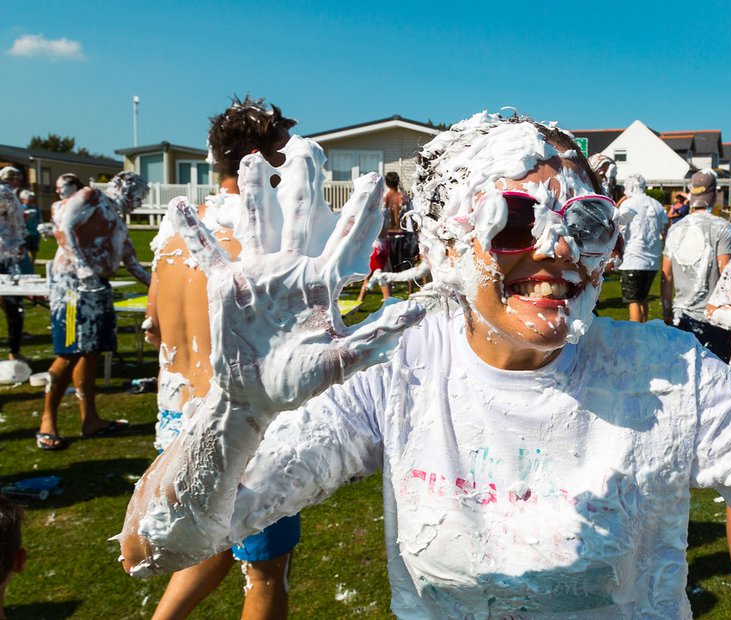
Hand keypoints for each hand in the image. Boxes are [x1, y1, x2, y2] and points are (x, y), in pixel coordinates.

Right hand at [171, 136, 424, 415]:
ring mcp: (259, 275)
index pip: (346, 238)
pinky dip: (194, 231)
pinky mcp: (228, 287)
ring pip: (255, 223)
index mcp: (320, 282)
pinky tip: (179, 204)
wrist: (256, 397)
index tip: (375, 180)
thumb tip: (418, 315)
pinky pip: (208, 253)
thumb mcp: (342, 361)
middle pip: (297, 216)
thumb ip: (376, 336)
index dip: (361, 210)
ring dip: (250, 192)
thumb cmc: (302, 381)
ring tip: (251, 160)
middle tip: (306, 147)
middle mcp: (291, 270)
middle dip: (301, 183)